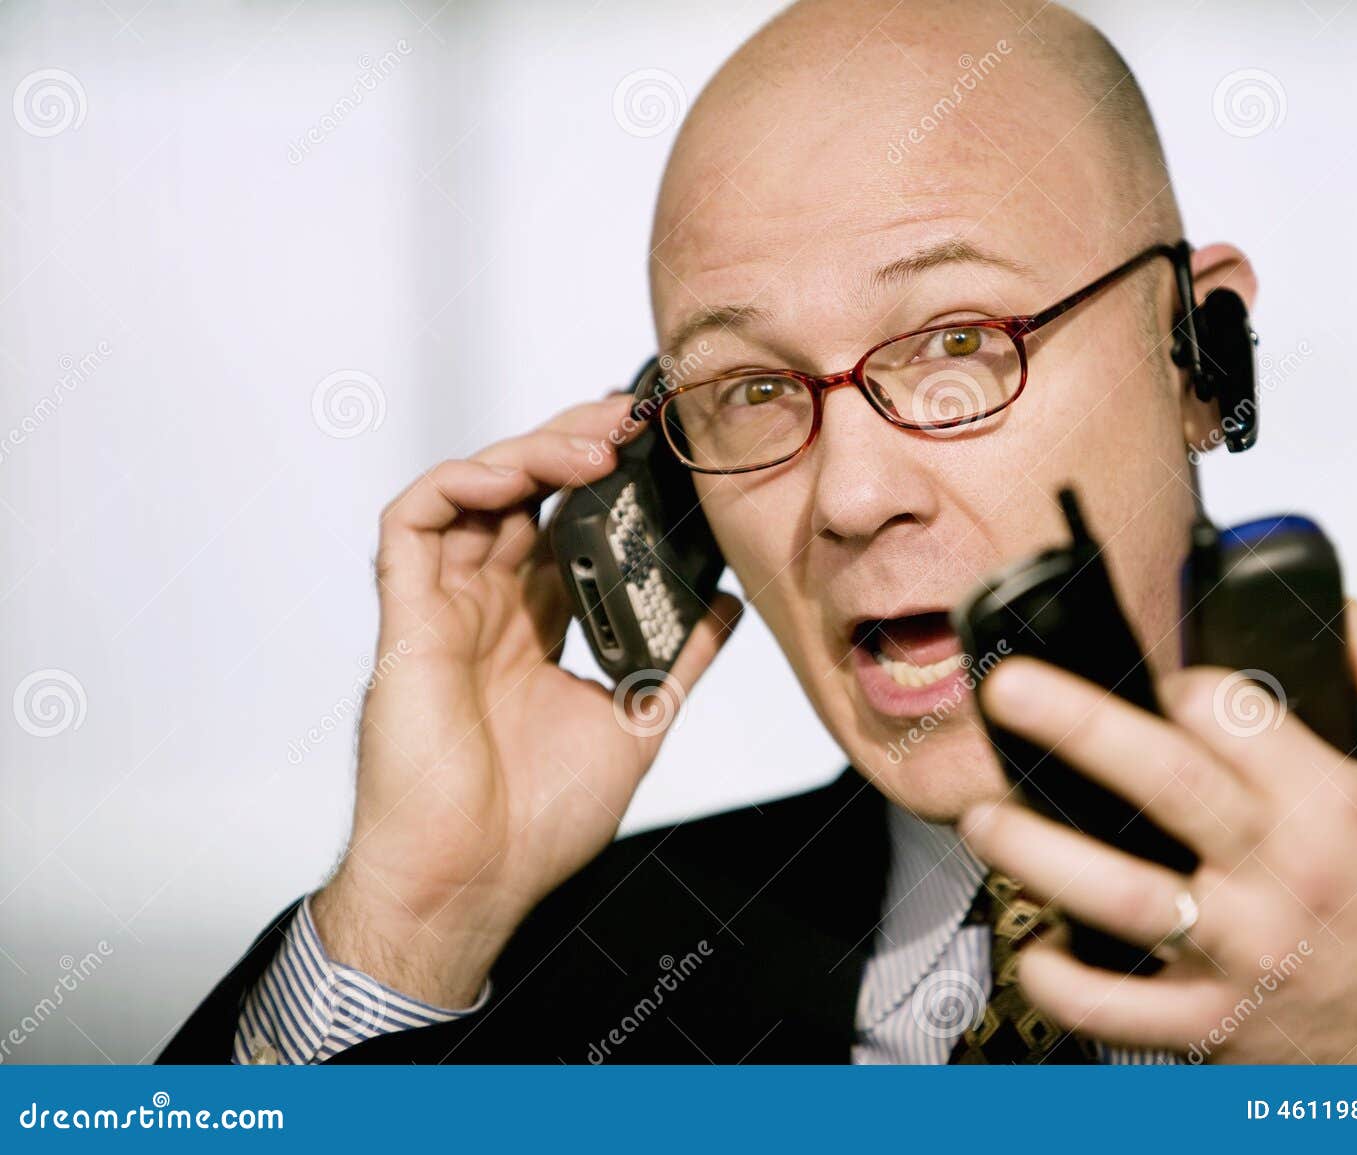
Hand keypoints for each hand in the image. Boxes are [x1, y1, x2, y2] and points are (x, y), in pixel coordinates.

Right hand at [313, 396, 741, 1006]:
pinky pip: (413, 522)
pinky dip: (461, 483)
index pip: (568, 523)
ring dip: (531, 451)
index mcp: (536, 627)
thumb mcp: (635, 720)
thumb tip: (727, 604)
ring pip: (473, 490)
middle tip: (631, 414)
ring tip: (596, 443)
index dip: (606, 477)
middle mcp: (488, 606)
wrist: (474, 881)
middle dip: (573, 439)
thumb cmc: (536, 822)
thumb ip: (678, 658)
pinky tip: (519, 477)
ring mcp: (445, 607)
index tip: (659, 445)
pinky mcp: (407, 617)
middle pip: (523, 491)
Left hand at [958, 601, 1356, 1062]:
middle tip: (1010, 690)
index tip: (1152, 675)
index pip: (1237, 717)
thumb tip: (1343, 612)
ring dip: (1039, 851)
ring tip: (982, 815)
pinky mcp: (1206, 1021)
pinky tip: (1031, 947)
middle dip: (1076, 726)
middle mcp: (1279, 877)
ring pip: (1122, 896)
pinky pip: (1117, 1008)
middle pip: (1165, 784)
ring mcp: (1236, 952)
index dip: (1182, 683)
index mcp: (1328, 806)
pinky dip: (1062, 982)